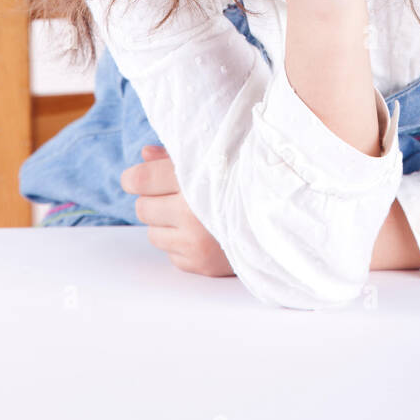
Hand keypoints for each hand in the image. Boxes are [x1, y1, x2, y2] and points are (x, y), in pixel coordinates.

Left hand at [120, 145, 234, 276]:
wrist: (284, 216)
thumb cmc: (246, 179)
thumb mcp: (214, 157)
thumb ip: (175, 156)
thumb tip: (144, 155)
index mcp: (196, 180)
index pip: (140, 181)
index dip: (135, 178)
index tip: (137, 177)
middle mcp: (192, 214)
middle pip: (143, 208)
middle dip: (153, 200)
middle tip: (174, 195)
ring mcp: (196, 243)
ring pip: (153, 234)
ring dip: (166, 224)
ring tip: (192, 214)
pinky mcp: (202, 265)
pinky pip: (172, 256)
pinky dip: (181, 244)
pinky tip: (203, 232)